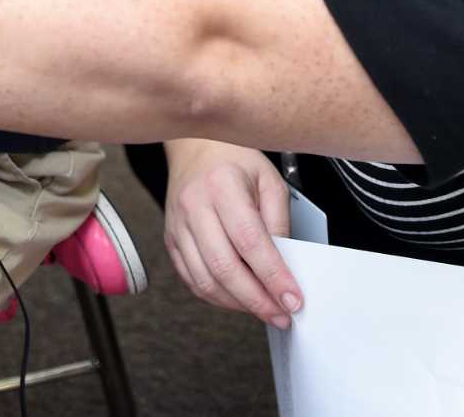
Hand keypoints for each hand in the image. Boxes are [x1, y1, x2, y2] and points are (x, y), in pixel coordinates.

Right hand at [164, 139, 304, 327]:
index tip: (293, 299)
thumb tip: (286, 265)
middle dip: (257, 300)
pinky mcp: (171, 240)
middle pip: (224, 267)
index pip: (250, 241)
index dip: (273, 275)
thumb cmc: (234, 161)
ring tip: (264, 310)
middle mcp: (194, 206)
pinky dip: (218, 296)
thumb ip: (279, 220)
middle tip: (282, 315)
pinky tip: (239, 298)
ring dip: (238, 304)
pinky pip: (192, 279)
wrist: (195, 148)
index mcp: (221, 185)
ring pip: (205, 280)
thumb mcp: (269, 179)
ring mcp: (177, 225)